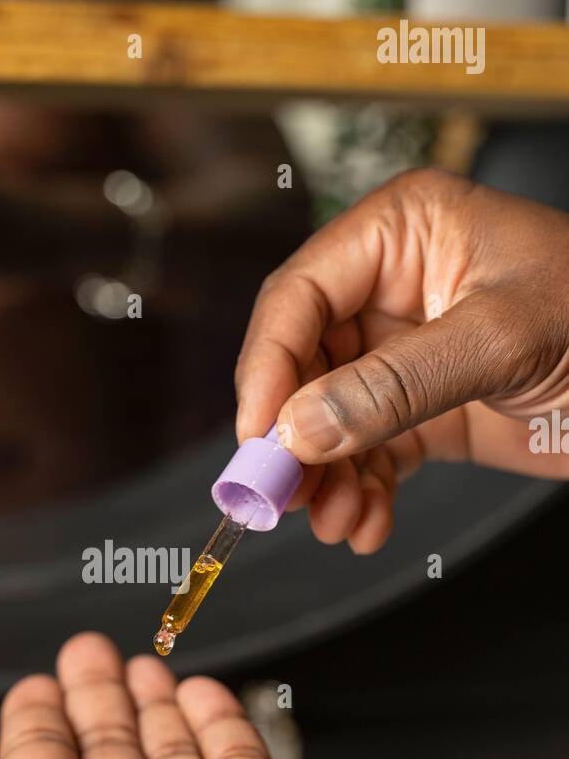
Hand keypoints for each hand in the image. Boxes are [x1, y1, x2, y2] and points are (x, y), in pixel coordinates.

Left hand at [0, 633, 377, 758]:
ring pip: (167, 746)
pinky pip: (237, 755)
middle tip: (90, 647)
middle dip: (93, 697)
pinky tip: (206, 690)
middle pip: (101, 747)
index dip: (34, 722)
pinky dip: (221, 721)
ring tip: (145, 658)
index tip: (36, 683)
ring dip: (153, 703)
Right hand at [236, 168, 568, 553]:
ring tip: (337, 522)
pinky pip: (369, 452)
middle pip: (302, 365)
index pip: (300, 296)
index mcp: (403, 233)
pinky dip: (361, 493)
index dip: (268, 369)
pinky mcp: (426, 409)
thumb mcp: (500, 342)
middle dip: (293, 437)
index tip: (258, 439)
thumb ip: (394, 385)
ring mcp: (407, 352)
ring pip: (327, 418)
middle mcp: (393, 288)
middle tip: (282, 497)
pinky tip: (368, 524)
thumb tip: (298, 429)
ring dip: (325, 478)